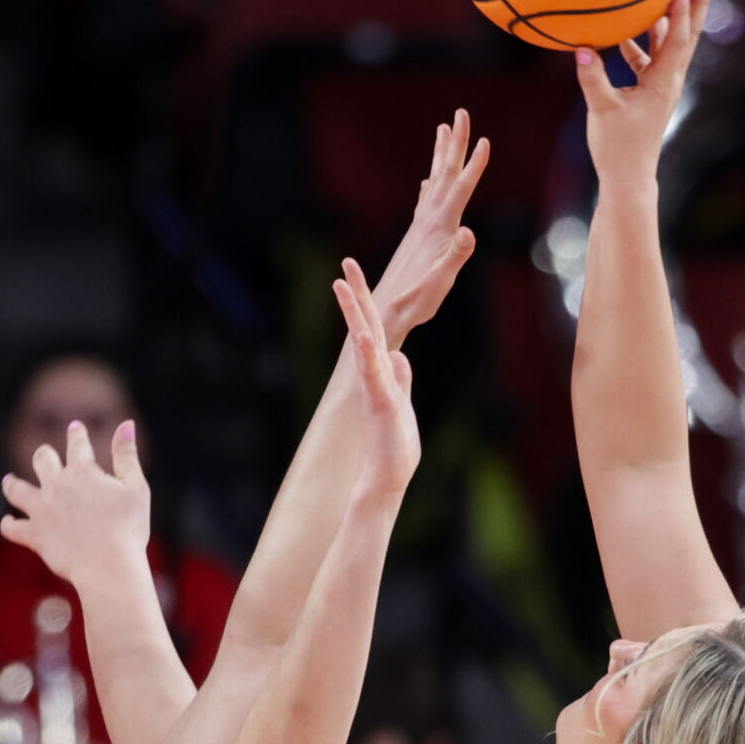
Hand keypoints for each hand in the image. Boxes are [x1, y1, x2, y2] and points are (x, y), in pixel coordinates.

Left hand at [0, 420, 150, 586]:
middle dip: (44, 455)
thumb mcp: (135, 487)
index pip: (77, 443)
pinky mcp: (35, 535)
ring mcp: (42, 510)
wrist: (108, 565)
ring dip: (12, 483)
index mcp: (83, 471)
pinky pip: (12, 528)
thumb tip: (127, 423)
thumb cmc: (128, 528)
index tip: (75, 428)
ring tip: (9, 480)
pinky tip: (9, 521)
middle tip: (45, 454)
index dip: (77, 434)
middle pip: (42, 460)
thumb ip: (127, 455)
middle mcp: (57, 485)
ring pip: (16, 490)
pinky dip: (9, 523)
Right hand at [334, 258, 420, 498]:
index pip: (373, 330)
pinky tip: (362, 335)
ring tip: (342, 285)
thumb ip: (400, 379)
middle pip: (364, 327)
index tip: (355, 276)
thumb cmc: (394, 448)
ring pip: (363, 344)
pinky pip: (372, 374)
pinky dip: (367, 354)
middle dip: (355, 295)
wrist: (386, 480)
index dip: (366, 304)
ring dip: (353, 314)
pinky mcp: (379, 404)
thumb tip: (398, 357)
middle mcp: (372, 376)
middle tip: (345, 263)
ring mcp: (374, 388)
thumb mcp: (402, 404)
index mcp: (380, 374)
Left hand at [371, 108, 489, 346]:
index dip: (474, 165)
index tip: (485, 140)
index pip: (460, 188)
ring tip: (442, 130)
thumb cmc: (417, 298)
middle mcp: (427, 220)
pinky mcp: (416, 237)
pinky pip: (425, 202)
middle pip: (444, 173)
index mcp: (438, 226)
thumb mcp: (442, 279)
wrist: (388, 310)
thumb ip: (456, 254)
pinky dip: (430, 186)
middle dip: (455, 143)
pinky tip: (427, 183)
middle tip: (460, 112)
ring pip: (434, 181)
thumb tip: (469, 233)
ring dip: (440, 155)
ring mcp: (420, 226)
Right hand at [575, 0, 708, 192]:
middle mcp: (669, 80)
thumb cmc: (618, 148)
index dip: (680, 8)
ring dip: (669, 20)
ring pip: (670, 45)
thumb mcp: (602, 110)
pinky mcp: (651, 94)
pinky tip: (625, 32)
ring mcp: (661, 87)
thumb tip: (580, 48)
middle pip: (687, 36)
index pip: (677, 38)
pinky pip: (650, 60)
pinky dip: (643, 43)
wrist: (629, 177)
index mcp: (662, 82)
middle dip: (693, 5)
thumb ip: (592, 78)